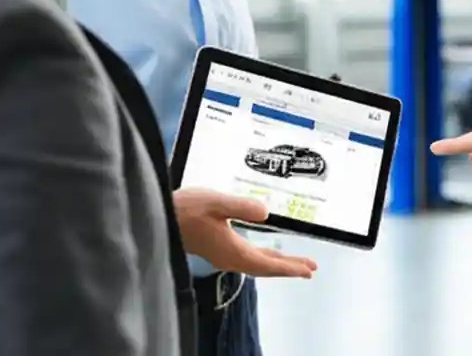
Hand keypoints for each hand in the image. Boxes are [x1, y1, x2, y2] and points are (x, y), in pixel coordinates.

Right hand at [172, 188, 316, 278]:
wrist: (160, 218)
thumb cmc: (186, 209)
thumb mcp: (215, 202)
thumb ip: (240, 206)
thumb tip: (265, 213)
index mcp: (233, 251)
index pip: (267, 263)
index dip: (289, 267)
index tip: (308, 269)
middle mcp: (230, 258)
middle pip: (265, 267)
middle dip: (288, 268)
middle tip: (311, 268)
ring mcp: (224, 256)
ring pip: (257, 264)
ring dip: (278, 264)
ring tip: (297, 264)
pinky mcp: (219, 251)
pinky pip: (248, 259)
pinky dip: (264, 258)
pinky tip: (267, 253)